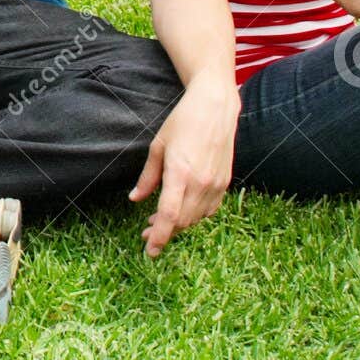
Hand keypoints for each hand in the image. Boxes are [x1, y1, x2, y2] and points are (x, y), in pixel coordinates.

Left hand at [129, 80, 239, 256]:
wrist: (216, 108)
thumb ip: (148, 177)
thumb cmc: (183, 122)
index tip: (149, 251)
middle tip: (146, 231)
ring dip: (179, 224)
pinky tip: (184, 209)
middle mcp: (201, 182)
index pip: (169, 215)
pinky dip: (195, 215)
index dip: (159, 236)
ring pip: (196, 218)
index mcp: (180, 173)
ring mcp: (215, 184)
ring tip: (161, 220)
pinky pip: (210, 209)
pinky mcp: (225, 182)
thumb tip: (135, 199)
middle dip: (164, 231)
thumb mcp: (158, 146)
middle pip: (182, 221)